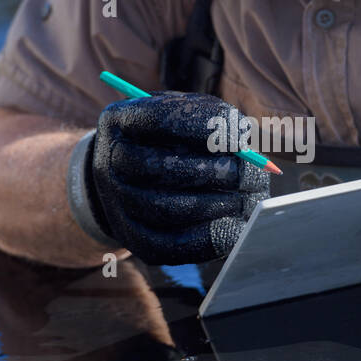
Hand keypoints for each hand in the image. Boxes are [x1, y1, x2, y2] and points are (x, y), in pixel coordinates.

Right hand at [87, 92, 269, 264]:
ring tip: (244, 199)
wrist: (128, 178)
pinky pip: (169, 245)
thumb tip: (243, 136)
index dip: (201, 125)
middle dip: (215, 171)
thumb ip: (212, 118)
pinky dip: (207, 239)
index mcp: (120, 121)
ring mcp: (118, 203)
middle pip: (160, 168)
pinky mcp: (134, 238)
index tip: (240, 134)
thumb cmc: (168, 139)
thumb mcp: (183, 116)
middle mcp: (110, 161)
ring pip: (167, 209)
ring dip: (215, 205)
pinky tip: (233, 227)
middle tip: (251, 174)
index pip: (158, 119)